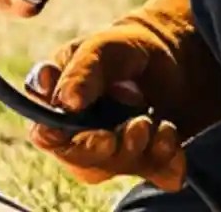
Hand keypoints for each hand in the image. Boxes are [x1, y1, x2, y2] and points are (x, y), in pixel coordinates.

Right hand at [24, 0, 220, 190]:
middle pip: (80, 160)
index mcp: (56, 102)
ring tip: (152, 122)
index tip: (102, 136)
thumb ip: (81, 72)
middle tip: (138, 125)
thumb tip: (66, 103)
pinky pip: (151, 173)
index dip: (66, 141)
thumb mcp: (103, 48)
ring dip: (137, 150)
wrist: (174, 56)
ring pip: (112, 169)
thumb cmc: (127, 47)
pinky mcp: (140, 160)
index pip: (46, 134)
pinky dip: (165, 159)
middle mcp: (76, 131)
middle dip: (109, 149)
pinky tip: (169, 132)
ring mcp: (108, 149)